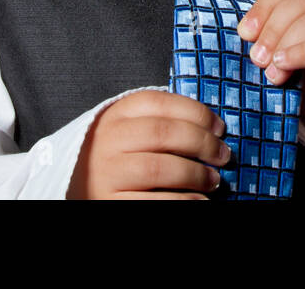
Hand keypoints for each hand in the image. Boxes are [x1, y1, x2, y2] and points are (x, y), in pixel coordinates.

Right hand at [66, 90, 230, 198]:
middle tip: (223, 155)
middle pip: (162, 133)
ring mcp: (107, 173)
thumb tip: (213, 129)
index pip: (159, 103)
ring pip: (158, 168)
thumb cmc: (119, 156)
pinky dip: (183, 201)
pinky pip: (153, 202)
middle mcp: (108, 141)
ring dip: (195, 174)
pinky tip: (199, 200)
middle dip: (202, 143)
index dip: (196, 113)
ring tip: (213, 180)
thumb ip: (162, 123)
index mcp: (116, 115)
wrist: (81, 186)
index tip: (220, 127)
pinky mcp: (111, 202)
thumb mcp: (132, 130)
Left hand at [236, 0, 304, 150]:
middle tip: (257, 57)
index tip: (245, 32)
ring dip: (286, 42)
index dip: (265, 6)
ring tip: (271, 69)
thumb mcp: (290, 54)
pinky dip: (303, 53)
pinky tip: (285, 64)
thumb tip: (246, 34)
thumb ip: (274, 38)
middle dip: (273, 27)